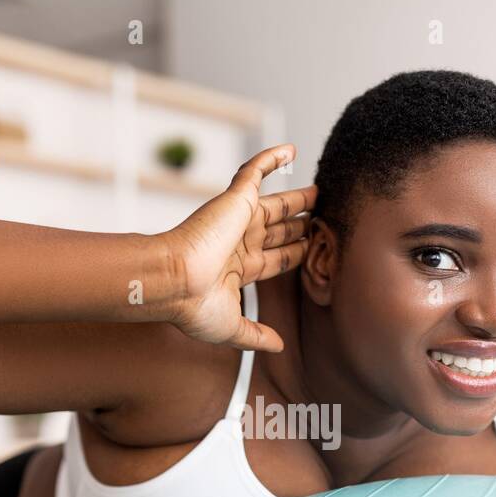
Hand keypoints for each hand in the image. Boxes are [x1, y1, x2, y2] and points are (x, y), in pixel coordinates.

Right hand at [160, 144, 315, 351]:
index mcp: (238, 269)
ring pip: (276, 203)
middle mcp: (239, 242)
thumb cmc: (192, 308)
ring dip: (297, 197)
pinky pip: (255, 171)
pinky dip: (272, 158)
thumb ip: (257, 335)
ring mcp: (237, 219)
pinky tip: (292, 151)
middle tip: (322, 218)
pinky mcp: (235, 199)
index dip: (295, 253)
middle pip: (279, 231)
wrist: (173, 282)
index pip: (276, 259)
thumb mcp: (231, 329)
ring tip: (320, 191)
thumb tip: (279, 346)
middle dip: (299, 226)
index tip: (313, 248)